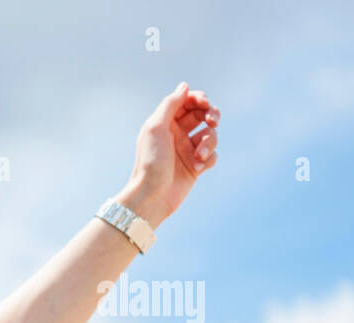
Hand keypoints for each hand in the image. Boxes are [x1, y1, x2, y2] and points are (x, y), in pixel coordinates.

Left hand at [118, 81, 219, 229]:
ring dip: (210, 141)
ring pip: (211, 134)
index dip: (199, 99)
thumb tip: (185, 86)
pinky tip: (197, 168)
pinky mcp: (196, 166)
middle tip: (212, 120)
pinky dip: (208, 159)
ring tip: (199, 154)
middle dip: (211, 114)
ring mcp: (187, 150)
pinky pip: (212, 155)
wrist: (152, 196)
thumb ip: (170, 104)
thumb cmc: (150, 161)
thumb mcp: (156, 127)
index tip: (204, 103)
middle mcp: (177, 134)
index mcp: (165, 123)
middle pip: (203, 114)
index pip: (188, 102)